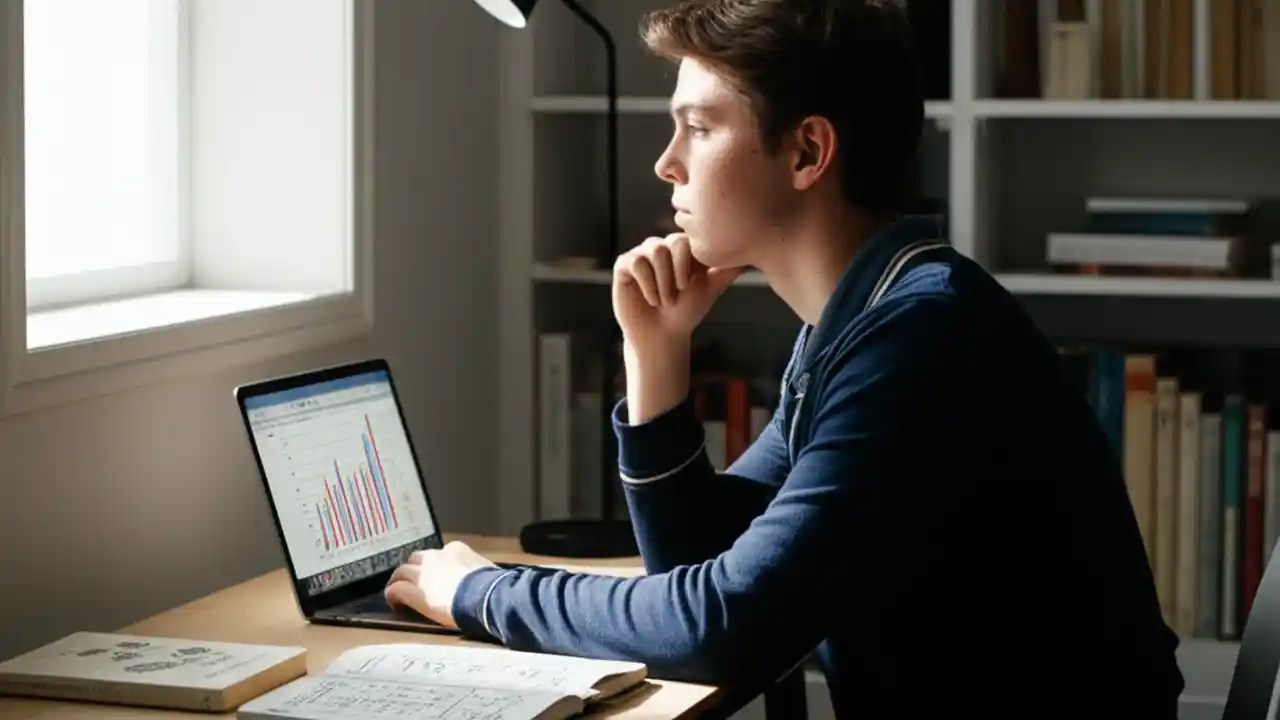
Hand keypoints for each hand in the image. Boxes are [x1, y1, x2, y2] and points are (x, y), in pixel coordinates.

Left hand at [384, 541, 496, 628]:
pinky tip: (396, 604)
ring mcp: (423, 573)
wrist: (482, 596)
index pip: (440, 554)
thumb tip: (485, 581)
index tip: (440, 576)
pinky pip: (396, 590)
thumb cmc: (492, 586)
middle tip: (415, 583)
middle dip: (414, 570)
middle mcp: (436, 556)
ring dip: (400, 581)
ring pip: (402, 572)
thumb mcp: (487, 571)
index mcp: (456, 550)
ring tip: (399, 593)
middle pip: (416, 559)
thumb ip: (478, 572)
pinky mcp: (414, 592)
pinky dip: (393, 596)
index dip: (437, 566)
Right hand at [612, 233, 744, 349]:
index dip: (690, 264)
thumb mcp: (712, 287)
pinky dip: (647, 284)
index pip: (688, 239)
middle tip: (678, 295)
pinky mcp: (624, 265)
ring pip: (654, 251)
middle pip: (671, 243)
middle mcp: (662, 246)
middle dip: (677, 274)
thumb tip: (751, 255)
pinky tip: (651, 300)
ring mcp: (642, 254)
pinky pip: (636, 262)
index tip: (690, 286)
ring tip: (664, 301)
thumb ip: (728, 269)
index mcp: (683, 247)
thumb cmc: (688, 312)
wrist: (662, 335)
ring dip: (663, 282)